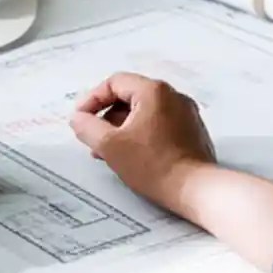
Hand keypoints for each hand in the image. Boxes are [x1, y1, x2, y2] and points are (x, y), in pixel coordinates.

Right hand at [69, 72, 216, 212]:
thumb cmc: (153, 165)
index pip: (114, 83)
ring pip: (143, 111)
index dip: (92, 99)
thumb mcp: (110, 146)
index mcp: (153, 91)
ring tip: (108, 152)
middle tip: (92, 137)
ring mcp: (185, 113)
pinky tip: (132, 155)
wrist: (195, 189)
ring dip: (121, 127)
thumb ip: (87, 127)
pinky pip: (158, 123)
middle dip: (106, 116)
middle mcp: (173, 96)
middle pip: (129, 96)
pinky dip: (140, 133)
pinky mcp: (191, 130)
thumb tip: (77, 119)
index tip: (80, 119)